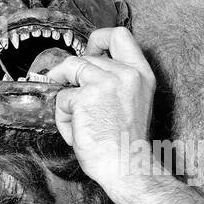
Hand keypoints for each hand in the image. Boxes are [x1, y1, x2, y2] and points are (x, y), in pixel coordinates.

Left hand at [46, 26, 155, 191]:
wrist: (127, 168)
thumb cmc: (126, 144)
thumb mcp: (131, 102)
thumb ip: (115, 81)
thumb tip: (83, 69)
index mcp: (141, 74)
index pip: (120, 35)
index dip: (98, 39)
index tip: (88, 53)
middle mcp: (126, 74)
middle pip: (86, 56)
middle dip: (73, 76)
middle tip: (75, 100)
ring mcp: (105, 82)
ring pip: (70, 69)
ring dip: (66, 94)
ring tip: (75, 118)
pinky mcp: (85, 96)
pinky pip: (61, 98)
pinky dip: (63, 117)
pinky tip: (76, 132)